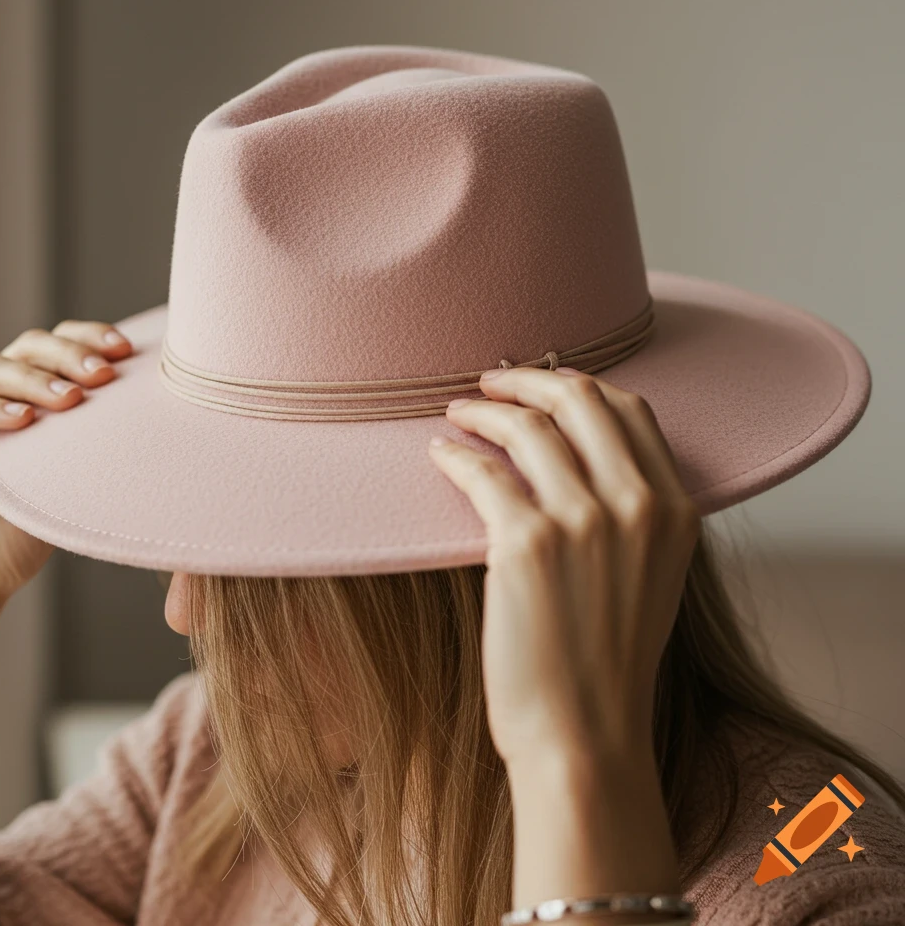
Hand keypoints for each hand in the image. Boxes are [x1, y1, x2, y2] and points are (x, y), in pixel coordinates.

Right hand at [0, 320, 132, 611]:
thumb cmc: (25, 533)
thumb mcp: (74, 484)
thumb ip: (98, 448)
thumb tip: (158, 423)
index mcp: (30, 397)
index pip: (59, 347)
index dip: (90, 338)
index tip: (127, 352)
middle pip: (29, 348)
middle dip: (70, 354)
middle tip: (103, 374)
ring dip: (36, 380)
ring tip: (71, 399)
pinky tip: (23, 421)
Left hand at [428, 366, 700, 768]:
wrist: (585, 737)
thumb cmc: (606, 663)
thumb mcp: (651, 577)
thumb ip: (632, 512)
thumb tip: (577, 453)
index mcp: (675, 511)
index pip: (631, 411)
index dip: (579, 384)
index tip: (541, 384)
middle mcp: (637, 506)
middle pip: (581, 400)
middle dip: (529, 379)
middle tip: (489, 382)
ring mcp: (584, 522)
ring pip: (527, 428)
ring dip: (484, 411)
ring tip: (457, 414)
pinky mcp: (527, 544)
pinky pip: (482, 473)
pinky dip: (455, 455)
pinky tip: (440, 454)